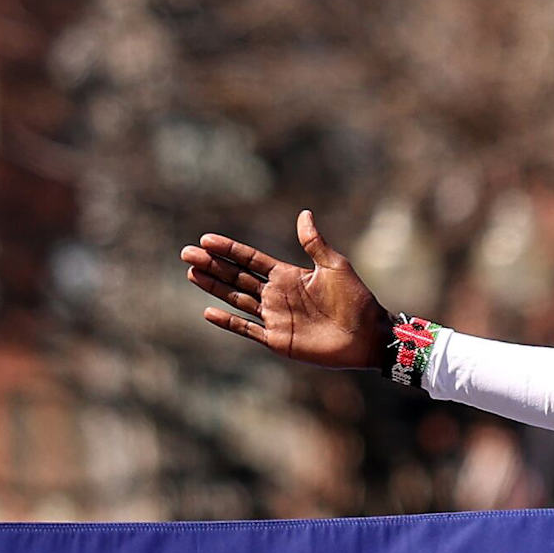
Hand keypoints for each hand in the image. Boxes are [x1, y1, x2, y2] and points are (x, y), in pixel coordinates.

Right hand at [181, 212, 392, 369]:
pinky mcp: (277, 339)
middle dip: (212, 265)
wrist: (367, 336)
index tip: (205, 240)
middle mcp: (276, 295)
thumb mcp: (335, 266)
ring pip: (236, 298)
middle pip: (237, 276)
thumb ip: (314, 243)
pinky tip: (208, 312)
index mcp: (288, 275)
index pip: (250, 259)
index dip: (229, 250)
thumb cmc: (356, 300)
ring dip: (214, 286)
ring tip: (190, 274)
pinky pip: (246, 329)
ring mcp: (274, 317)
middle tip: (186, 253)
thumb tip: (304, 213)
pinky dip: (228, 322)